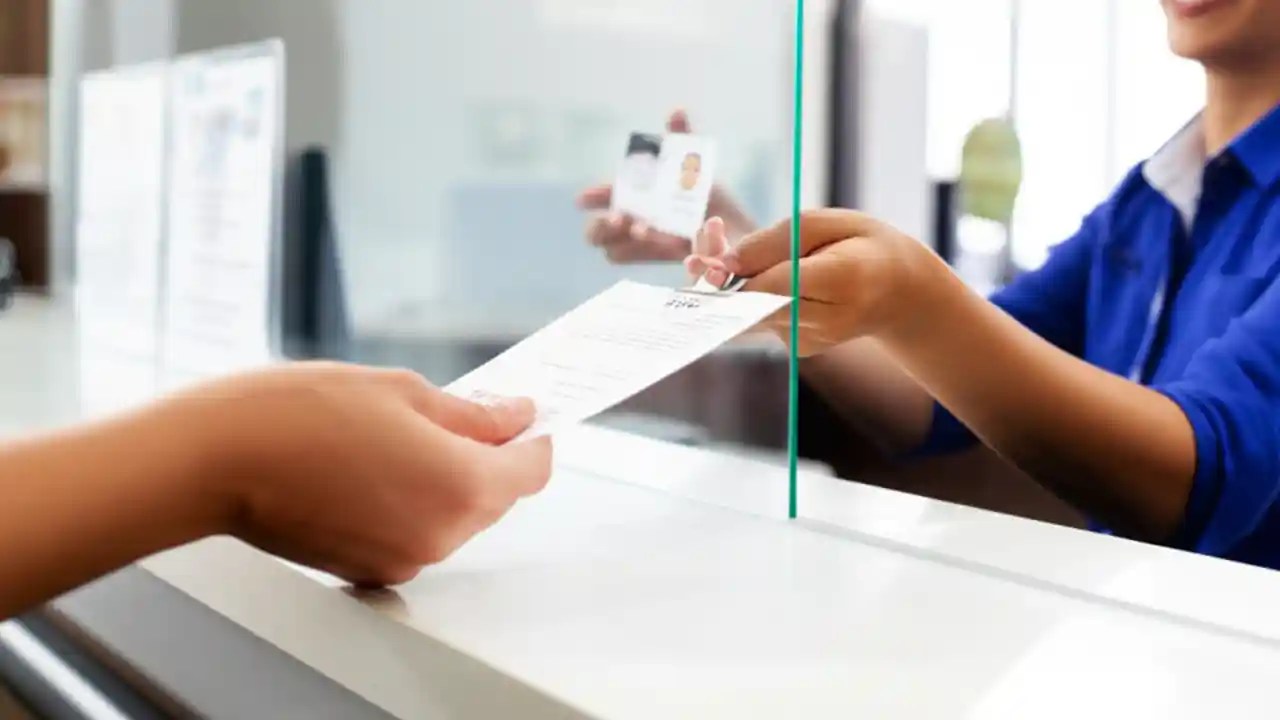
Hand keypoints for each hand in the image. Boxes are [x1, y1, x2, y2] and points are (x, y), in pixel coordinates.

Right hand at [167, 363, 551, 585]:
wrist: (217, 460)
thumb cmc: (298, 416)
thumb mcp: (402, 392)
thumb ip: (470, 414)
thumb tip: (514, 417)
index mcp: (461, 486)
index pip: (532, 470)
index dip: (532, 438)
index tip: (520, 416)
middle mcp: (441, 535)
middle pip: (495, 496)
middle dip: (484, 455)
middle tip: (447, 413)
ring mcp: (405, 559)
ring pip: (453, 515)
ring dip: (442, 478)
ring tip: (390, 436)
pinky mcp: (369, 570)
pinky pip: (414, 533)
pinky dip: (407, 503)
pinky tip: (368, 467)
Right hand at [578, 110, 754, 263]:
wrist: (737, 229)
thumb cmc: (709, 197)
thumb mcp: (696, 165)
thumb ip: (682, 139)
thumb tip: (676, 110)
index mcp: (636, 197)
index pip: (605, 197)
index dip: (594, 196)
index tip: (584, 198)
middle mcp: (633, 223)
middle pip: (596, 232)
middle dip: (600, 225)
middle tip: (620, 219)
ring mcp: (644, 246)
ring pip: (612, 251)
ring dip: (622, 241)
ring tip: (643, 230)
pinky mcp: (661, 262)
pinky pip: (645, 262)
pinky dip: (648, 252)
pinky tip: (669, 242)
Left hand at [687, 209, 945, 356]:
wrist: (901, 294)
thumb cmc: (864, 246)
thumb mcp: (828, 222)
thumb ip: (775, 240)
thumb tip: (724, 262)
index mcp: (845, 280)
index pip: (779, 285)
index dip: (738, 272)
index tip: (706, 253)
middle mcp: (827, 320)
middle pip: (756, 308)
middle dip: (717, 280)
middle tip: (696, 251)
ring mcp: (811, 340)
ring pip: (749, 316)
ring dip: (726, 282)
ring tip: (713, 240)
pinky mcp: (798, 346)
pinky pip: (759, 319)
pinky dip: (744, 294)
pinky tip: (745, 266)